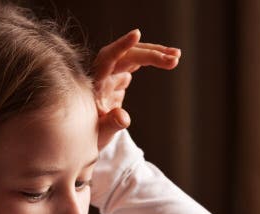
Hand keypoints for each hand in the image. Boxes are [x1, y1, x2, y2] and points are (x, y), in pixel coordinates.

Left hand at [92, 29, 180, 148]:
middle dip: (150, 54)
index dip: (121, 46)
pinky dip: (152, 60)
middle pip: (126, 55)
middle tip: (174, 60)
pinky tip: (169, 60)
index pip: (107, 59)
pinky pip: (136, 62)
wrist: (83, 133)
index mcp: (94, 83)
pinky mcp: (118, 76)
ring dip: (154, 54)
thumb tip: (124, 118)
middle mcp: (102, 73)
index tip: (136, 34)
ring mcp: (110, 73)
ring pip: (133, 55)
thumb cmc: (89, 133)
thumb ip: (111, 124)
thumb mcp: (100, 132)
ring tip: (176, 57)